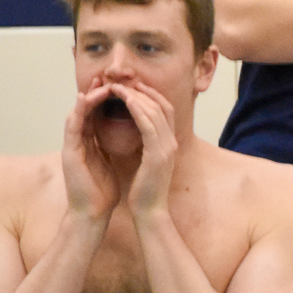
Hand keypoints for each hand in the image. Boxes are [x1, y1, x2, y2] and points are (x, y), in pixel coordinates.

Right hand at [61, 85, 124, 221]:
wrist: (93, 213)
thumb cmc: (102, 193)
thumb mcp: (110, 163)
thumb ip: (111, 148)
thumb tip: (126, 137)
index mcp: (90, 144)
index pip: (97, 115)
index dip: (106, 100)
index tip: (119, 88)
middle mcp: (79, 142)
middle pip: (85, 111)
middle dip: (95, 93)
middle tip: (106, 77)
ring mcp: (71, 146)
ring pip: (76, 114)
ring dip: (86, 97)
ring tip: (98, 83)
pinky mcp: (68, 153)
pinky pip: (71, 127)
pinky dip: (77, 111)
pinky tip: (84, 99)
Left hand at [112, 81, 180, 217]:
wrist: (150, 212)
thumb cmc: (145, 191)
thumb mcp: (148, 163)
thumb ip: (148, 146)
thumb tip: (139, 133)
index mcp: (170, 143)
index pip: (164, 110)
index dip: (150, 94)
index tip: (133, 85)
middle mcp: (172, 142)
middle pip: (162, 105)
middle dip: (143, 90)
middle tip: (124, 80)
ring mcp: (167, 148)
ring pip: (155, 111)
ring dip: (137, 96)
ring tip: (120, 87)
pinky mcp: (158, 155)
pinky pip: (148, 125)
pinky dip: (138, 109)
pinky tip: (125, 100)